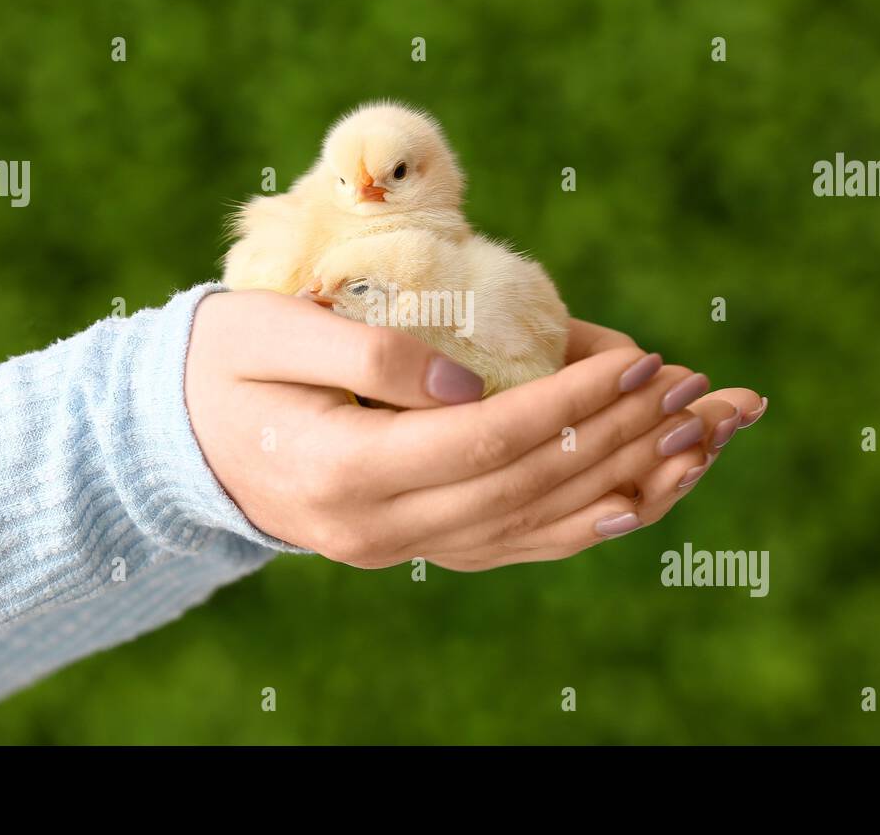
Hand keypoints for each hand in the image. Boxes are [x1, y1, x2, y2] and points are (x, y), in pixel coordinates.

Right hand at [186, 291, 764, 570]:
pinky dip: (581, 525)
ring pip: (532, 528)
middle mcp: (375, 529)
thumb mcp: (268, 330)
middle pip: (525, 489)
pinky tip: (639, 499)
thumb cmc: (220, 363)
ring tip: (701, 439)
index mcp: (338, 470)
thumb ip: (366, 353)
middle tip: (698, 390)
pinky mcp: (413, 544)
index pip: (481, 441)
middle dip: (618, 436)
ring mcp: (395, 549)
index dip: (567, 401)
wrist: (178, 437)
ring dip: (624, 482)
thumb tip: (474, 382)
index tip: (641, 357)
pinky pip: (511, 546)